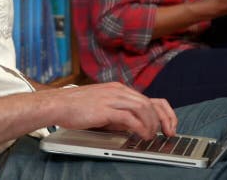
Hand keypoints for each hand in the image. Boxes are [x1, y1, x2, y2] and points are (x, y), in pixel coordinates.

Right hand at [46, 82, 176, 139]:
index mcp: (118, 89)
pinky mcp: (105, 109)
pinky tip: (142, 135)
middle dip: (163, 119)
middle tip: (167, 133)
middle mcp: (118, 91)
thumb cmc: (76, 107)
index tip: (168, 125)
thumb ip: (118, 113)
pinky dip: (140, 127)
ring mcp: (112, 98)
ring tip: (152, 136)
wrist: (58, 104)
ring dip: (152, 124)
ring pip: (143, 108)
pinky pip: (129, 117)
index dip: (163, 112)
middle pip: (150, 103)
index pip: (149, 98)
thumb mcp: (102, 107)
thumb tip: (133, 126)